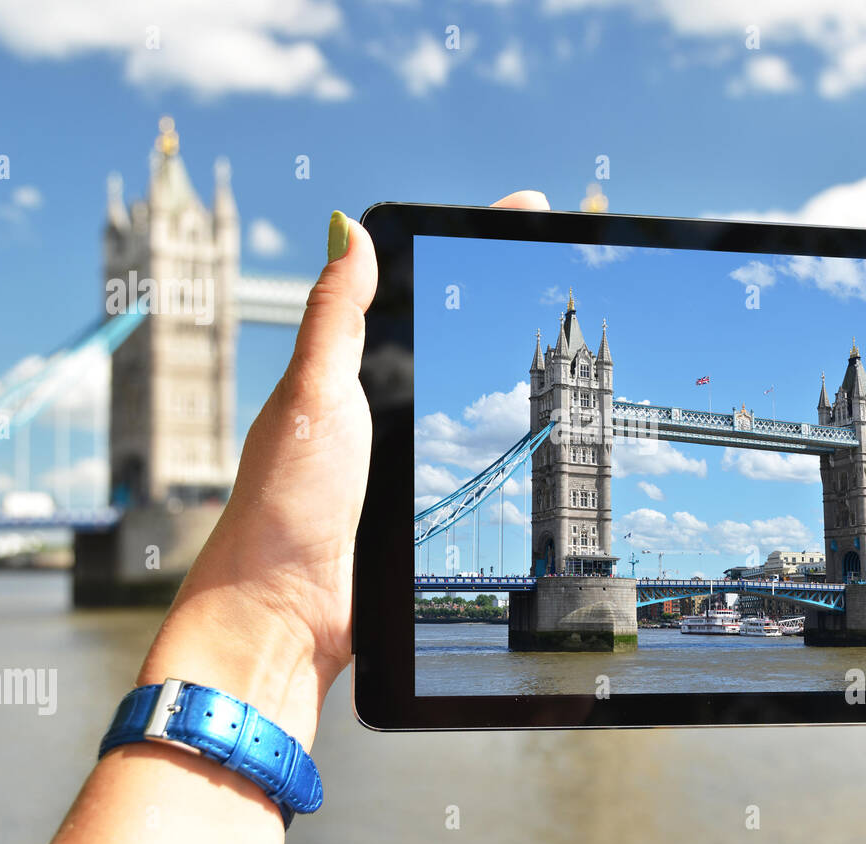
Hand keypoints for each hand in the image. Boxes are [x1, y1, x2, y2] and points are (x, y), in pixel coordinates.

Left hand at [138, 191, 551, 748]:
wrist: (286, 613)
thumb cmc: (286, 502)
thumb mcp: (314, 395)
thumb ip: (335, 318)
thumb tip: (348, 225)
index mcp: (341, 373)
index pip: (414, 285)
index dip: (468, 242)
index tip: (527, 209)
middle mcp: (367, 411)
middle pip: (447, 336)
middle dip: (503, 296)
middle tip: (563, 261)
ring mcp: (393, 462)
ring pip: (463, 397)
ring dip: (518, 371)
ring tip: (580, 338)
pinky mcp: (414, 512)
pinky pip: (470, 458)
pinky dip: (512, 438)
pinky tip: (548, 433)